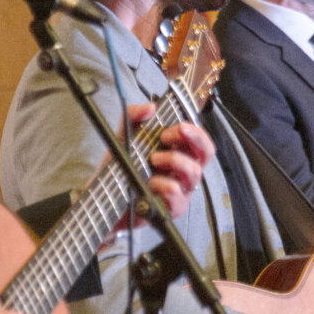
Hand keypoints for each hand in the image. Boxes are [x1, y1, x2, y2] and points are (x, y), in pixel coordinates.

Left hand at [131, 101, 214, 217]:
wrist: (106, 194)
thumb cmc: (122, 166)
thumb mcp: (124, 135)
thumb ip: (134, 115)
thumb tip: (151, 107)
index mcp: (180, 152)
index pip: (201, 138)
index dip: (193, 130)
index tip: (173, 127)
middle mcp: (185, 170)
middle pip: (207, 152)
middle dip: (193, 138)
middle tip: (167, 136)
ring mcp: (182, 189)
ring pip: (193, 171)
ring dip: (172, 160)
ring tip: (152, 159)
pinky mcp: (174, 206)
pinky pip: (176, 191)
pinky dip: (161, 183)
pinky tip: (148, 183)